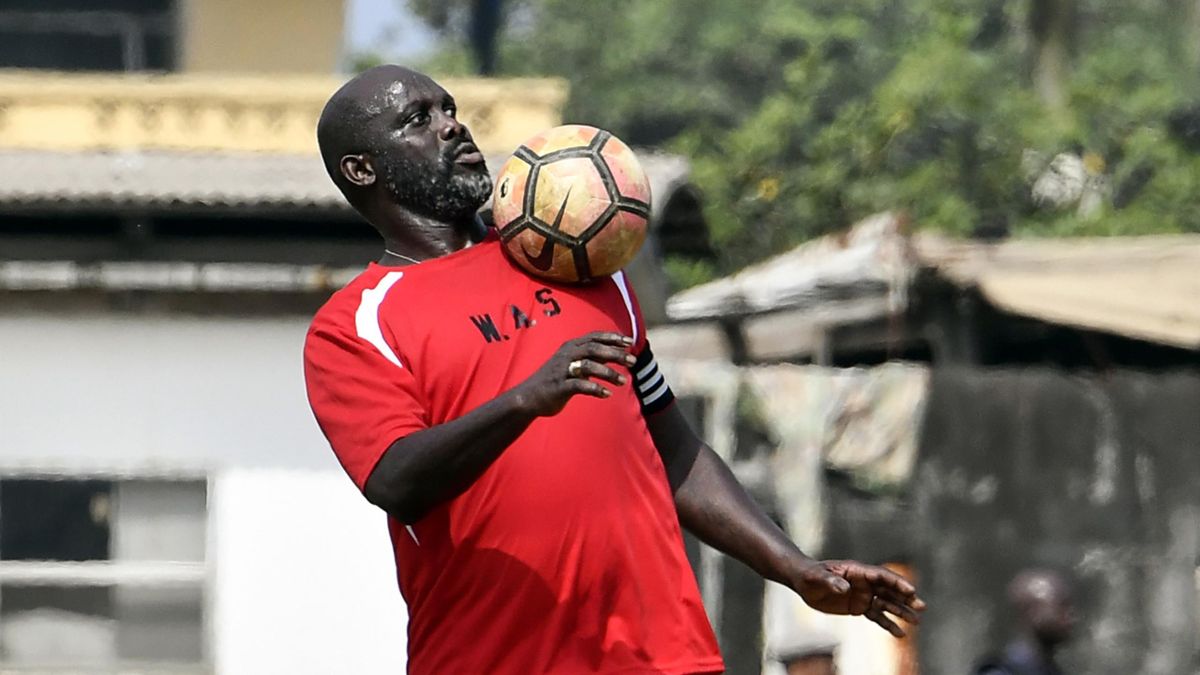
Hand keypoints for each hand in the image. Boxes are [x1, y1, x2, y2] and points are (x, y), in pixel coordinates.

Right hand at [511, 331, 634, 416]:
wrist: (528, 398)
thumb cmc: (555, 380)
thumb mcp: (573, 364)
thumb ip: (592, 358)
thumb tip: (616, 354)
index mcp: (570, 347)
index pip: (595, 337)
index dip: (613, 338)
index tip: (629, 342)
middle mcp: (566, 355)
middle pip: (594, 349)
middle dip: (615, 354)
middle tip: (632, 361)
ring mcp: (562, 370)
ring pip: (589, 366)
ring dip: (609, 373)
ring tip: (623, 382)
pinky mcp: (559, 387)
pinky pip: (580, 385)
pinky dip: (595, 389)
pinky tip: (607, 394)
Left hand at [789, 559, 925, 636]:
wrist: (804, 582)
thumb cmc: (810, 575)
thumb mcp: (817, 577)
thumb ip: (831, 581)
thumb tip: (844, 587)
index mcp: (857, 571)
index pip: (881, 576)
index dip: (897, 583)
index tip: (911, 590)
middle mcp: (864, 582)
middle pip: (889, 590)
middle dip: (905, 598)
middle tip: (922, 606)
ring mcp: (864, 594)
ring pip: (887, 603)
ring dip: (901, 611)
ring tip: (917, 621)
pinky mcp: (859, 607)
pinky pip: (877, 616)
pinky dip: (888, 624)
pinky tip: (901, 633)